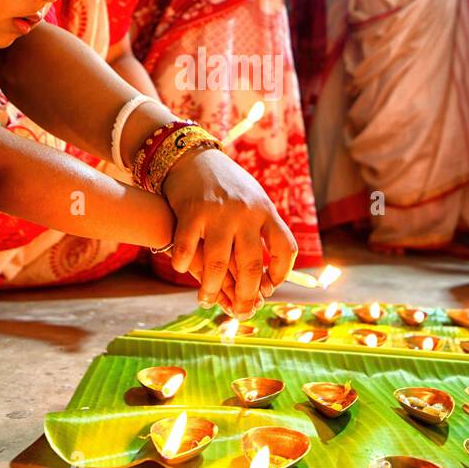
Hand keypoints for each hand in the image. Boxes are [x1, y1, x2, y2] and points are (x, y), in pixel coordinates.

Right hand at [160, 148, 297, 317]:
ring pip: (217, 264)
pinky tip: (182, 269)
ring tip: (206, 301)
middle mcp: (246, 212)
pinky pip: (187, 248)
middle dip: (245, 295)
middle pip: (251, 265)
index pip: (285, 248)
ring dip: (210, 289)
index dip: (281, 274)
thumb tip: (267, 278)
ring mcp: (218, 213)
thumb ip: (262, 230)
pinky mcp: (191, 212)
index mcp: (265, 210)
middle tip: (239, 311)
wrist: (192, 156)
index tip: (269, 289)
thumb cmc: (225, 185)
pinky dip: (183, 264)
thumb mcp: (252, 200)